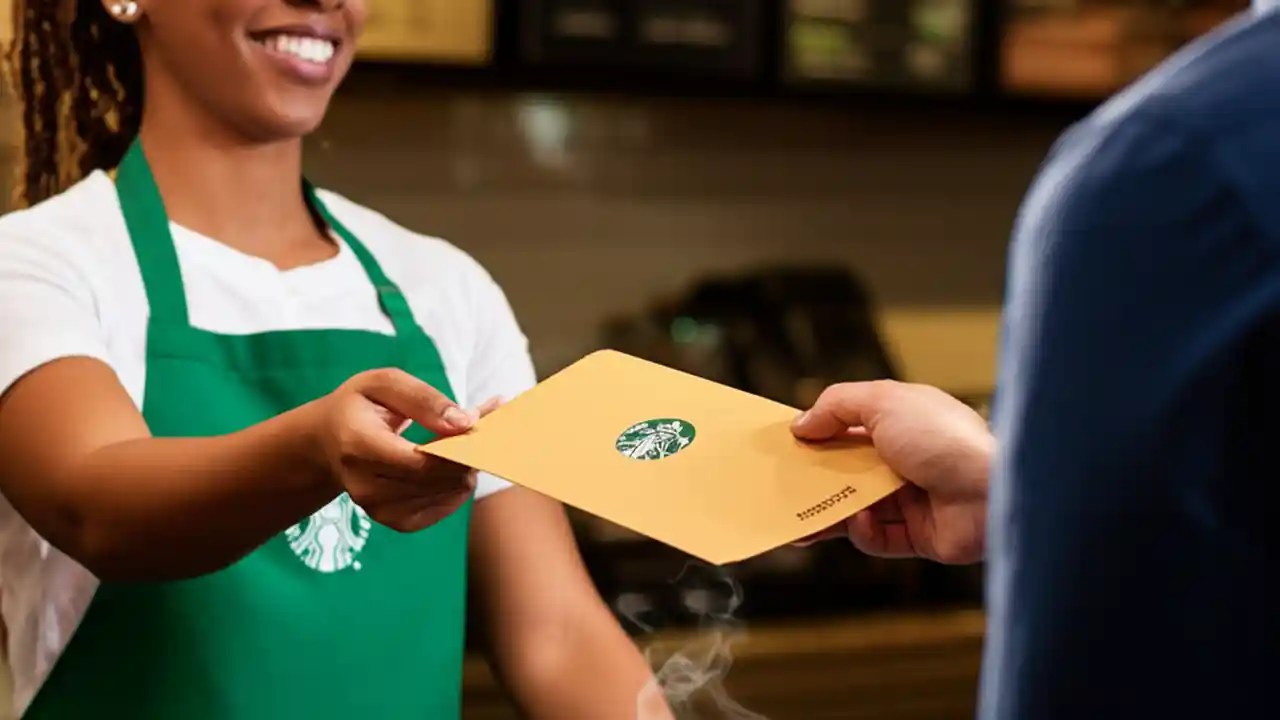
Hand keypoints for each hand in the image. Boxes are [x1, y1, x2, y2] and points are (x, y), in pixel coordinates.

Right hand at [305, 368, 496, 532]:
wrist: (326, 441)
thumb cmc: (358, 406)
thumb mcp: (384, 384)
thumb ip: (424, 399)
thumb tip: (465, 422)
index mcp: (358, 446)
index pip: (420, 462)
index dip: (457, 451)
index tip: (478, 429)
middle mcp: (364, 485)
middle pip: (434, 481)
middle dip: (466, 458)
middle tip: (478, 434)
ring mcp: (376, 509)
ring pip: (442, 496)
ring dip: (464, 472)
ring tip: (462, 446)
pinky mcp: (392, 520)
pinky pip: (439, 510)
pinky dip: (454, 489)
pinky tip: (451, 469)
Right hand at [791, 381, 991, 564]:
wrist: (994, 491)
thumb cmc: (944, 438)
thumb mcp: (882, 402)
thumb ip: (836, 406)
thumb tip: (800, 424)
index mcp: (905, 422)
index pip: (851, 428)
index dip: (818, 435)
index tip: (786, 446)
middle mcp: (910, 460)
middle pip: (849, 471)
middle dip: (815, 480)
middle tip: (781, 488)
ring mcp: (916, 499)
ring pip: (858, 508)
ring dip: (828, 512)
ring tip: (797, 520)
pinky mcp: (921, 536)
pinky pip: (878, 538)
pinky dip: (864, 531)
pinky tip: (861, 520)